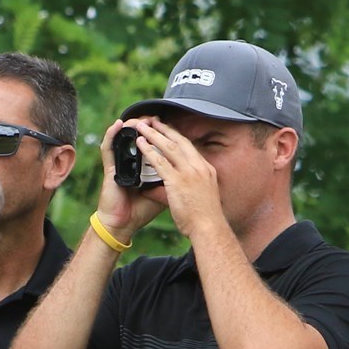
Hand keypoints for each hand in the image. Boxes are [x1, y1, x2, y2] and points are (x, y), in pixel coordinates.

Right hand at [94, 118, 166, 243]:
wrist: (123, 226)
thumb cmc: (141, 212)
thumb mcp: (164, 195)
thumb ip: (174, 183)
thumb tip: (191, 176)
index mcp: (144, 168)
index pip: (153, 147)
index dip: (162, 135)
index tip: (169, 125)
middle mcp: (131, 164)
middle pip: (139, 139)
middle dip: (148, 127)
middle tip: (155, 117)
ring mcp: (119, 165)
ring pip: (122, 139)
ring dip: (131, 126)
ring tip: (139, 118)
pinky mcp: (109, 170)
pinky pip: (108, 149)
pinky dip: (111, 135)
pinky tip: (117, 124)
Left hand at [133, 116, 222, 237]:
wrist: (209, 228)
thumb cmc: (203, 219)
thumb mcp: (200, 197)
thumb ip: (186, 188)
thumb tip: (169, 188)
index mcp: (206, 169)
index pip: (190, 148)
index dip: (177, 137)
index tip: (168, 130)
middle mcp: (199, 167)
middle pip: (180, 142)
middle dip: (165, 129)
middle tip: (153, 120)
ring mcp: (189, 173)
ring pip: (169, 147)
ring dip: (154, 134)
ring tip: (142, 126)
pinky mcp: (178, 181)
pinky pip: (160, 162)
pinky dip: (149, 150)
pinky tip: (140, 144)